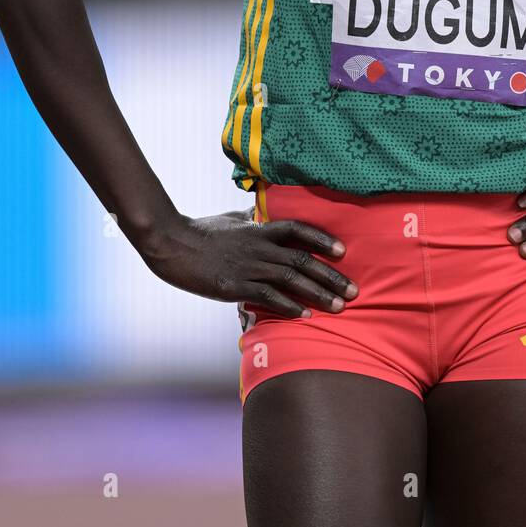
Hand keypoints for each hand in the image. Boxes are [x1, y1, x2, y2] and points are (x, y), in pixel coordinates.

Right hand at [136, 207, 357, 316]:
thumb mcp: (229, 219)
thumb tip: (258, 211)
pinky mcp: (234, 285)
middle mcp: (259, 246)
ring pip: (291, 279)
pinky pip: (268, 296)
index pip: (298, 229)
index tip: (344, 251)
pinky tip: (305, 315)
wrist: (171, 245)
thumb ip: (248, 217)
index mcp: (258, 229)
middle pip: (303, 259)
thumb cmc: (200, 231)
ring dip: (318, 293)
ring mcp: (248, 266)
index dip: (323, 238)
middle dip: (331, 276)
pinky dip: (289, 306)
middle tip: (354, 290)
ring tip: (339, 306)